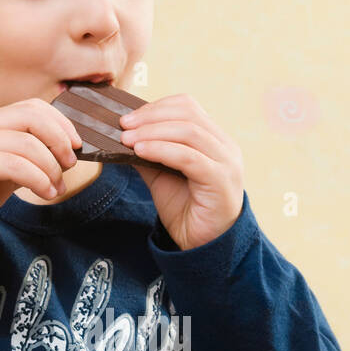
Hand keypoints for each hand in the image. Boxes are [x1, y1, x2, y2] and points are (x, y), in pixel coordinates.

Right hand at [0, 98, 84, 233]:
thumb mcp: (4, 170)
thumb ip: (27, 156)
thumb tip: (64, 153)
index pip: (31, 106)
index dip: (60, 122)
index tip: (76, 144)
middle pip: (32, 116)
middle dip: (60, 139)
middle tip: (70, 163)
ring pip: (28, 143)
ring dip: (51, 168)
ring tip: (55, 188)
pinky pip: (16, 165)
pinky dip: (38, 179)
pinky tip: (44, 193)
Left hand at [118, 93, 243, 249]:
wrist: (201, 244)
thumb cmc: (184, 207)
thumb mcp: (160, 173)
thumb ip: (147, 151)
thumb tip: (122, 133)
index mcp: (213, 138)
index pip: (186, 106)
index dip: (155, 107)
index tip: (128, 118)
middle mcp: (225, 146)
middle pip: (187, 114)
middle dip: (150, 117)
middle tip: (123, 126)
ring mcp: (226, 163)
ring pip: (189, 132)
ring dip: (152, 132)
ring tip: (127, 140)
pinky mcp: (221, 181)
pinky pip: (189, 157)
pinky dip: (161, 150)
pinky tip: (141, 152)